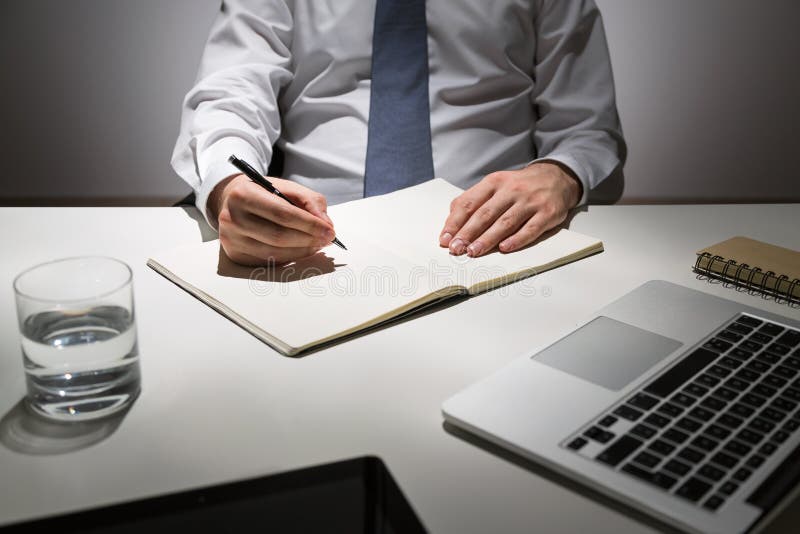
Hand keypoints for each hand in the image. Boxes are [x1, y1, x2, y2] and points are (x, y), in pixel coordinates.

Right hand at [209, 174, 335, 265]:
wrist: (231, 201)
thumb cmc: (263, 193)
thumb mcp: (286, 187)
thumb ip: (310, 201)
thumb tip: (326, 224)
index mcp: (243, 195)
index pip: (282, 214)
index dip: (309, 224)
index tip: (329, 230)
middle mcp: (232, 218)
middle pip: (278, 236)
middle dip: (308, 239)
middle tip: (327, 239)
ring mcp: (231, 239)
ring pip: (274, 252)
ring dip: (302, 251)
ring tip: (317, 244)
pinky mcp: (234, 254)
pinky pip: (268, 261)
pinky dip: (290, 257)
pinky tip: (301, 250)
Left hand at [439, 163, 581, 256]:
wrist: (556, 178)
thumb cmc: (519, 187)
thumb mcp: (495, 186)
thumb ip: (473, 201)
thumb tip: (451, 224)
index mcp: (494, 182)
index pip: (469, 202)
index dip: (455, 222)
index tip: (445, 239)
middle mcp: (511, 190)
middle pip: (485, 214)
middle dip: (468, 233)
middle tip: (456, 249)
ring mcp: (530, 201)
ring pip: (505, 222)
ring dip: (488, 239)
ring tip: (474, 252)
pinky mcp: (547, 213)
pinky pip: (530, 228)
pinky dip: (517, 239)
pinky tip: (504, 248)